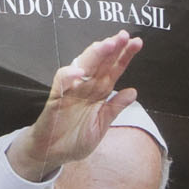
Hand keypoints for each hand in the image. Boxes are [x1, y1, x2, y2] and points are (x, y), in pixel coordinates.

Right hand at [10, 32, 143, 182]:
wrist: (51, 153)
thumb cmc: (74, 138)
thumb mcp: (100, 127)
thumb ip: (114, 108)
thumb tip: (134, 91)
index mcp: (99, 92)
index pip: (114, 70)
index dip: (125, 56)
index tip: (137, 43)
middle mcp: (86, 87)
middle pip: (101, 63)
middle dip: (112, 48)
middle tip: (124, 35)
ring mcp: (70, 91)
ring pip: (82, 67)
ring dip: (94, 55)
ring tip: (106, 45)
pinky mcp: (56, 98)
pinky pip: (61, 83)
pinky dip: (68, 76)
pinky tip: (79, 72)